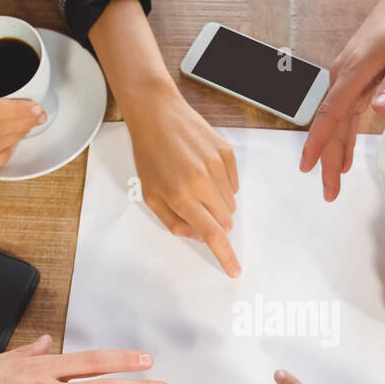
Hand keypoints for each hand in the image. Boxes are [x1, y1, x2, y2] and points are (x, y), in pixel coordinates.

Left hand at [125, 84, 241, 276]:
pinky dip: (223, 186)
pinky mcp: (226, 153)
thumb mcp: (150, 194)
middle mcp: (202, 181)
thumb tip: (199, 235)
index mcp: (181, 195)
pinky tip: (204, 171)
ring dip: (218, 204)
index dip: (225, 256)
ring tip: (196, 185)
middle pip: (225, 221)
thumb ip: (174, 221)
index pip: (212, 234)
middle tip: (196, 209)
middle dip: (215, 223)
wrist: (157, 113)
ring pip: (231, 204)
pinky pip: (234, 184)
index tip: (235, 270)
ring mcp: (217, 165)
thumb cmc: (149, 154)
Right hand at [300, 0, 384, 200]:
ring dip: (333, 152)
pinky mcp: (355, 80)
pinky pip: (343, 115)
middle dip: (326, 159)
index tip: (309, 167)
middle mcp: (344, 76)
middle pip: (329, 124)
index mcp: (354, 71)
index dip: (318, 142)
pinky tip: (344, 157)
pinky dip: (342, 137)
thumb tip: (379, 109)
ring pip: (335, 122)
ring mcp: (348, 79)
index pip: (330, 113)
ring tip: (333, 183)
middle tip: (328, 192)